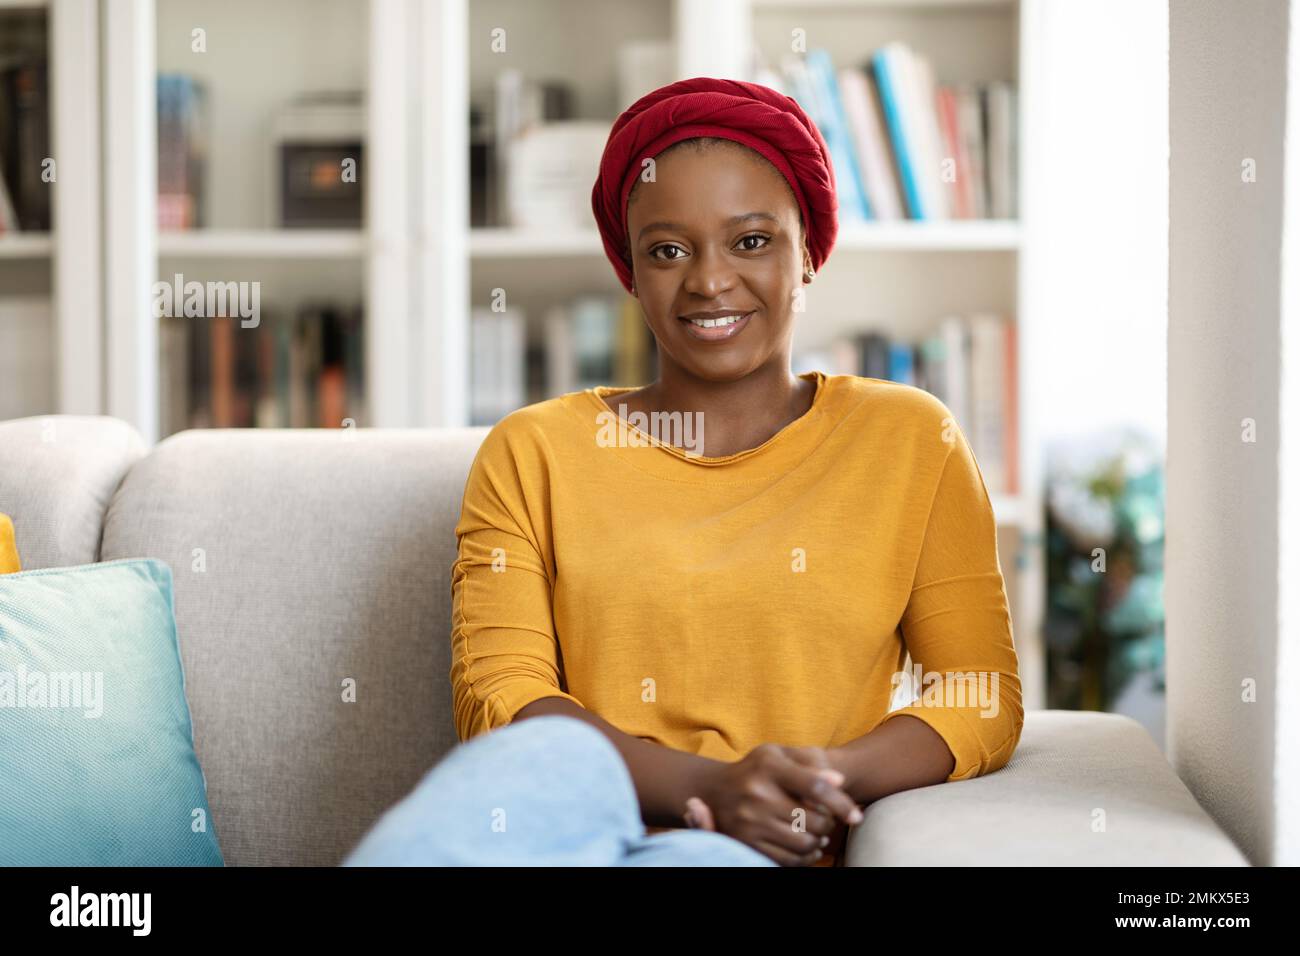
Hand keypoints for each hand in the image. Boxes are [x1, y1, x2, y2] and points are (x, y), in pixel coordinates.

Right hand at [686, 744, 862, 865]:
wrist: (715, 791)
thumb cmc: (756, 769)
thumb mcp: (778, 755)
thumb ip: (809, 763)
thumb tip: (839, 781)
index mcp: (769, 765)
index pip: (816, 786)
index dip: (841, 803)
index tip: (855, 816)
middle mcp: (757, 793)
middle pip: (814, 819)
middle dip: (828, 822)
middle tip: (827, 820)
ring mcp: (750, 820)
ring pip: (804, 842)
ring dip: (818, 840)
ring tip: (818, 833)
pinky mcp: (746, 842)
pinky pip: (788, 859)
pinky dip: (805, 856)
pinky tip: (807, 846)